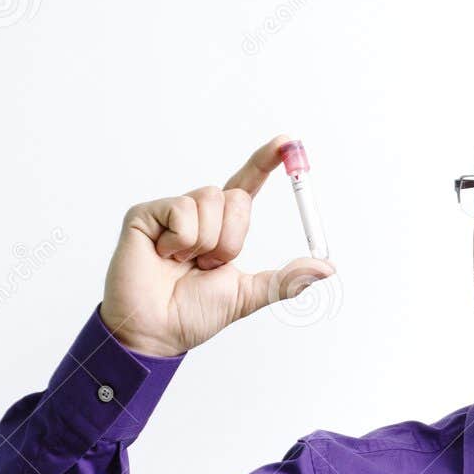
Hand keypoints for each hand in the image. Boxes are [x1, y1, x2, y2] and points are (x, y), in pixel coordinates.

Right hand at [99, 134, 336, 355]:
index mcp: (222, 228)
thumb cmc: (193, 314)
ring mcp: (171, 210)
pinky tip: (163, 255)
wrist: (157, 331)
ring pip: (211, 201)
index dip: (265, 162)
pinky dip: (180, 240)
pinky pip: (183, 210)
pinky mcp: (146, 212)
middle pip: (237, 197)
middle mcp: (199, 213)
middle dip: (231, 240)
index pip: (247, 185)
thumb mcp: (248, 294)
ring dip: (205, 243)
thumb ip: (286, 279)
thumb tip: (327, 267)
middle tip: (207, 266)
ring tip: (183, 263)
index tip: (288, 141)